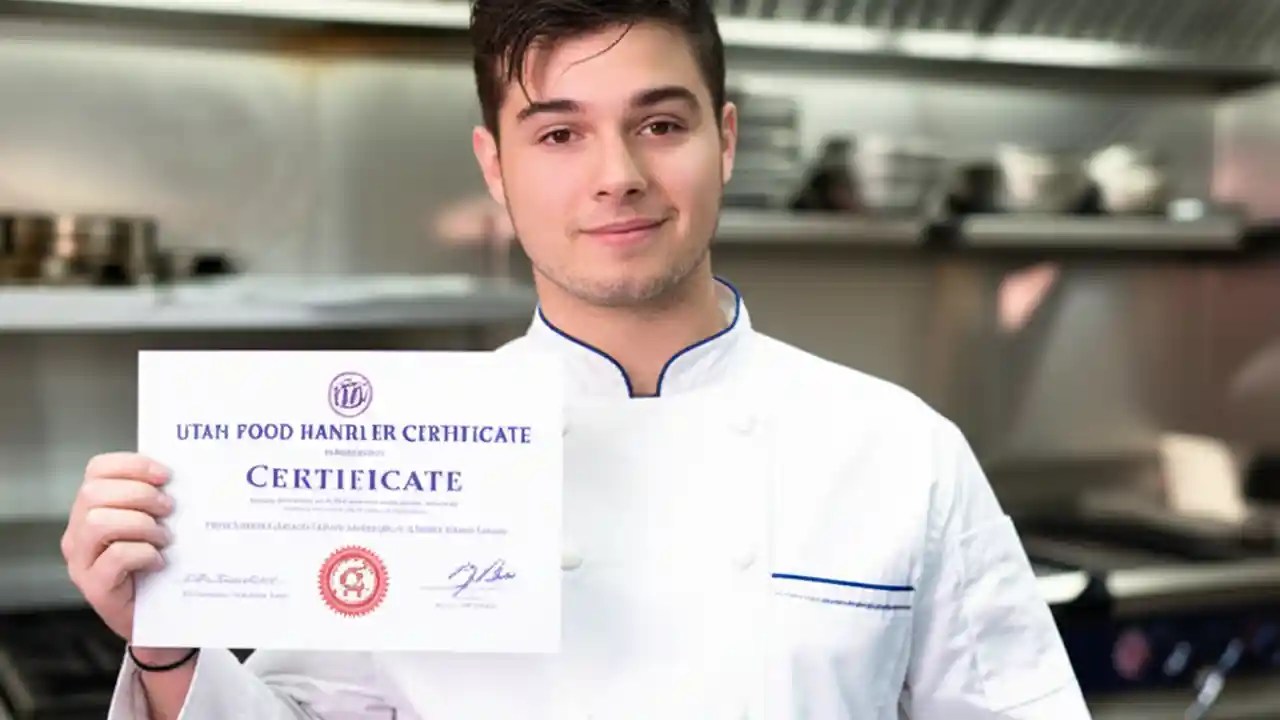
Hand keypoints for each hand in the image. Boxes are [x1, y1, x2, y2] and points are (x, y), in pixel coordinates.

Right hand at [62, 452, 174, 642]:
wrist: (159, 618)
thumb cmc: (158, 566)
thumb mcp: (156, 525)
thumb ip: (156, 500)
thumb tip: (180, 477)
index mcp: (92, 508)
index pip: (97, 469)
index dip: (132, 465)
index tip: (165, 474)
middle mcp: (78, 532)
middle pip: (94, 493)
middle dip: (139, 494)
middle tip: (169, 509)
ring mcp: (82, 561)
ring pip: (97, 522)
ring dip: (141, 525)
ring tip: (164, 538)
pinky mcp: (94, 587)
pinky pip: (114, 557)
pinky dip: (142, 553)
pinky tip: (159, 561)